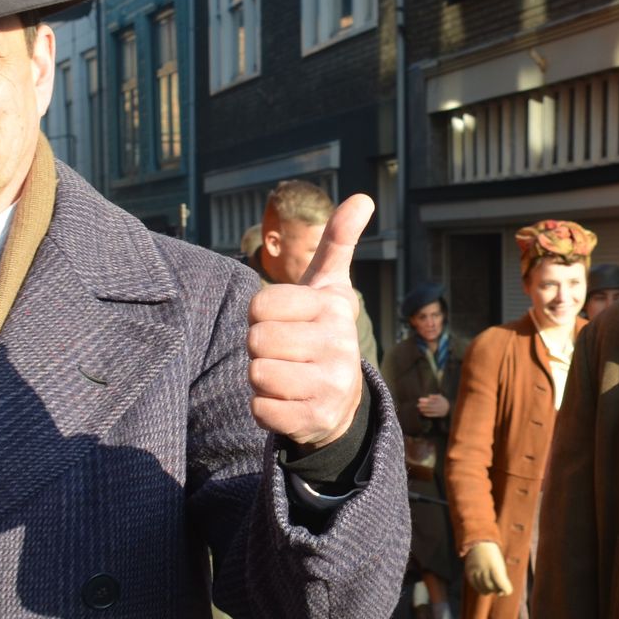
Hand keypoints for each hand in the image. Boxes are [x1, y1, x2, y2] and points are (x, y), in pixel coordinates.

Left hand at [248, 195, 371, 447]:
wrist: (340, 401)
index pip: (259, 305)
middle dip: (261, 349)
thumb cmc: (321, 333)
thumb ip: (339, 242)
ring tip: (288, 377)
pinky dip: (265, 409)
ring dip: (262, 379)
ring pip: (256, 375)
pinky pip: (260, 410)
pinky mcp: (315, 420)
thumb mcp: (330, 288)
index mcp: (335, 308)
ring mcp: (332, 386)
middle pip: (256, 341)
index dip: (262, 316)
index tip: (286, 323)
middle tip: (285, 353)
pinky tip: (289, 403)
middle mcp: (340, 346)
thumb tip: (363, 198)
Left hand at [417, 394, 449, 418]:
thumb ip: (434, 396)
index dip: (424, 400)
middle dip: (423, 405)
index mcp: (438, 400)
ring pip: (430, 410)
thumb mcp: (440, 397)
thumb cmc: (443, 401)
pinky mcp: (438, 415)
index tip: (419, 399)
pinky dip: (427, 414)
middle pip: (429, 405)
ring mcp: (438, 410)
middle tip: (417, 405)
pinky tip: (423, 413)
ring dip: (424, 410)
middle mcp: (438, 406)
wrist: (449, 408)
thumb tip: (429, 396)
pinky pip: (432, 415)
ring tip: (419, 409)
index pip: (429, 400)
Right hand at [464, 541, 511, 595]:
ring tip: (492, 583)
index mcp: (494, 565)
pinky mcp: (468, 573)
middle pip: (492, 587)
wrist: (480, 543)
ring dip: (490, 590)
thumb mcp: (500, 566)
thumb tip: (500, 593)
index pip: (501, 583)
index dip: (506, 590)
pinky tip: (485, 584)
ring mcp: (474, 571)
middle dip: (498, 590)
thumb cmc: (494, 557)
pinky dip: (482, 588)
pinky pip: (476, 587)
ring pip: (484, 589)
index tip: (508, 590)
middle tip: (500, 586)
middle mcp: (483, 568)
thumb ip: (501, 580)